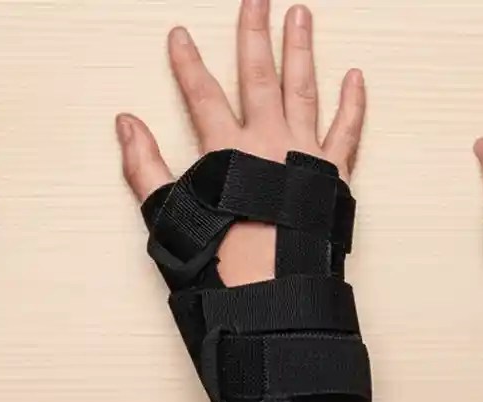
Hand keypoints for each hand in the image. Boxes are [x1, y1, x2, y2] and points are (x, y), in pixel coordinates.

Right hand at [117, 0, 365, 286]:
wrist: (273, 292)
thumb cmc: (224, 262)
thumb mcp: (170, 213)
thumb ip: (145, 166)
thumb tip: (126, 124)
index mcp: (228, 149)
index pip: (201, 94)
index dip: (187, 63)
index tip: (179, 35)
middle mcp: (269, 141)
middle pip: (259, 75)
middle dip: (254, 33)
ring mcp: (304, 154)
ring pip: (304, 89)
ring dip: (302, 50)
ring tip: (301, 15)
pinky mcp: (334, 175)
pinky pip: (348, 131)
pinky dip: (354, 103)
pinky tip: (356, 76)